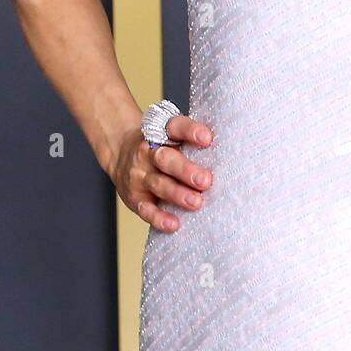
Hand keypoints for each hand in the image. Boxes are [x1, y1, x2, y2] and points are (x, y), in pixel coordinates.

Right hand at [110, 114, 214, 232]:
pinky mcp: (134, 197)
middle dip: (185, 170)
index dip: (191, 131)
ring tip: (197, 202)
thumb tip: (230, 153)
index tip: (207, 138)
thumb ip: (193, 142)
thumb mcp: (171, 135)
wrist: (120, 152)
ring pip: (158, 184)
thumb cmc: (160, 146)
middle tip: (206, 180)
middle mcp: (148, 152)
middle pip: (165, 159)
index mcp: (160, 132)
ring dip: (178, 194)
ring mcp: (139, 175)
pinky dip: (159, 218)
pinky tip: (174, 223)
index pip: (175, 127)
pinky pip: (146, 209)